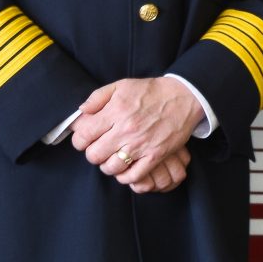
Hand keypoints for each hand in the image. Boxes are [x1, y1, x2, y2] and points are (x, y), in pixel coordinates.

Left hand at [70, 77, 200, 186]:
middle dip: (92, 153)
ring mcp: (141, 145)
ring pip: (111, 167)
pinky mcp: (155, 156)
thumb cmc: (151, 91)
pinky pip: (134, 176)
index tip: (84, 139)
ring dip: (107, 165)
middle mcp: (126, 130)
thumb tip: (81, 111)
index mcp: (116, 111)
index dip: (79, 139)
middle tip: (98, 148)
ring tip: (111, 158)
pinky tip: (125, 168)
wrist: (183, 97)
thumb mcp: (121, 85)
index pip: (84, 135)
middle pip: (94, 155)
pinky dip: (125, 176)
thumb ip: (98, 97)